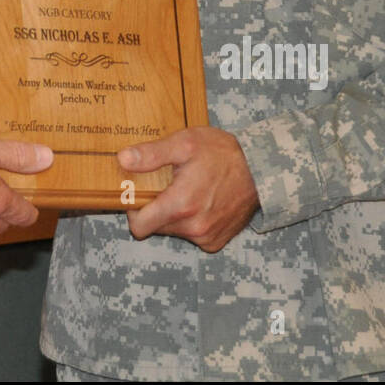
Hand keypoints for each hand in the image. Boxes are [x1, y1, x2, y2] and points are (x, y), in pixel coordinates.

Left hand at [118, 127, 258, 250]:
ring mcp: (206, 237)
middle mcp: (194, 227)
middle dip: (155, 208)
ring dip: (173, 214)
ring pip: (173, 230)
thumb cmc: (223, 153)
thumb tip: (123, 159)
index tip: (138, 194)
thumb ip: (152, 154)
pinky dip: (191, 220)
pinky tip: (201, 200)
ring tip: (187, 189)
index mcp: (181, 205)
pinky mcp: (216, 241)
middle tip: (166, 184)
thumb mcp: (185, 143)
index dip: (133, 210)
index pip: (139, 226)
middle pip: (155, 227)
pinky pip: (192, 234)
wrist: (261, 170)